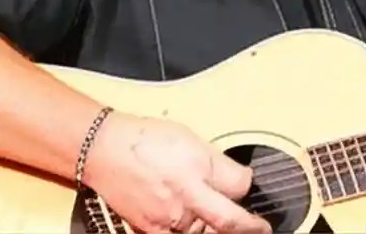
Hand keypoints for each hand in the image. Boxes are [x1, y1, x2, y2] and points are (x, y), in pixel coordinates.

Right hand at [82, 111, 270, 233]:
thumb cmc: (145, 140)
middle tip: (261, 229)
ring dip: (218, 230)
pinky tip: (195, 227)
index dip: (250, 188)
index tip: (252, 190)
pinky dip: (192, 232)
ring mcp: (168, 219)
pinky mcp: (152, 230)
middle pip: (227, 222)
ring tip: (226, 225)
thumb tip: (239, 178)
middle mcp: (185, 198)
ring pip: (205, 233)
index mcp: (198, 170)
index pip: (240, 187)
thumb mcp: (191, 140)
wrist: (105, 150)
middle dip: (248, 226)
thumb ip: (218, 163)